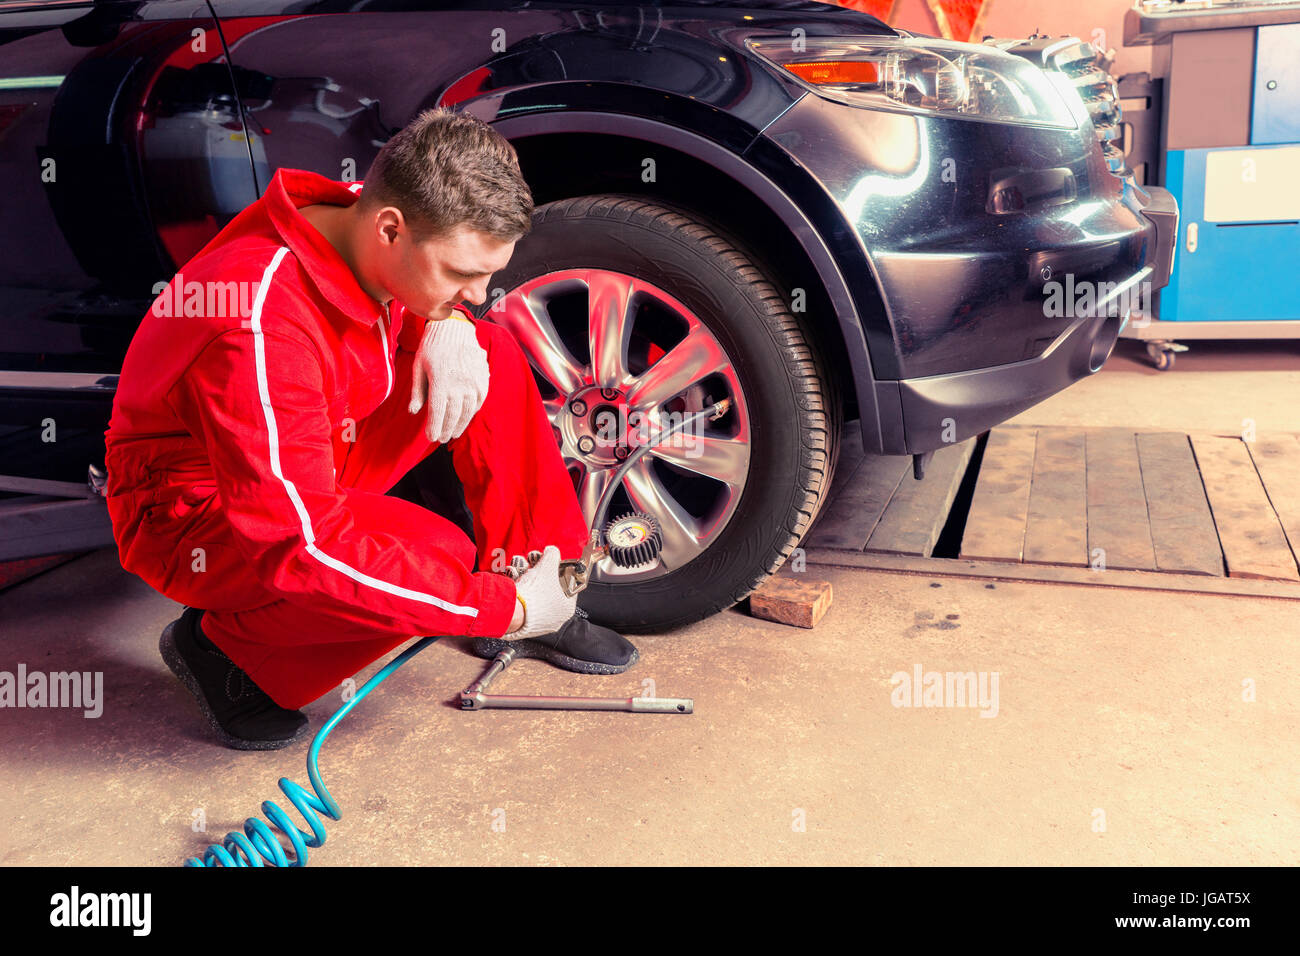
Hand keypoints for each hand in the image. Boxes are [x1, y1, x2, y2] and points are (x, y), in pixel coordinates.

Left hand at [408, 316, 488, 443]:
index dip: (434, 426)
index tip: (430, 437)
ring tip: (453, 433)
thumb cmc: (432, 347)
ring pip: (467, 410)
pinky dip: (472, 412)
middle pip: (452, 414)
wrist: (455, 329)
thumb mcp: (418, 366)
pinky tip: (466, 417)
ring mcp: (473, 382)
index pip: (437, 411)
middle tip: (441, 439)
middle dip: (446, 429)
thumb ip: (417, 391)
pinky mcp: (482, 379)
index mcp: (439, 380)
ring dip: (460, 424)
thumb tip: (413, 412)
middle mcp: (458, 383)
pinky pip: (479, 401)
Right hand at [501, 546, 576, 638]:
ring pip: (532, 591)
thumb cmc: (534, 594)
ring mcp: (537, 621)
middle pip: (546, 585)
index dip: (557, 568)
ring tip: (518, 566)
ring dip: (523, 574)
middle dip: (536, 569)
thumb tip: (552, 551)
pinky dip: (516, 586)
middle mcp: (554, 617)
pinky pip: (521, 599)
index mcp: (567, 607)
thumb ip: (553, 555)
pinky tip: (512, 576)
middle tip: (531, 561)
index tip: (549, 561)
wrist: (511, 611)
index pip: (566, 583)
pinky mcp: (521, 621)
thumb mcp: (548, 565)